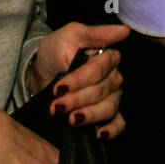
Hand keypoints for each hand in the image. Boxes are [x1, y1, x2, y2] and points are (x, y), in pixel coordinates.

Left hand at [30, 22, 129, 139]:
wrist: (40, 74)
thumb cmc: (55, 53)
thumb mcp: (69, 36)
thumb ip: (96, 33)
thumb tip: (124, 30)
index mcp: (107, 56)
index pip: (100, 69)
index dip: (80, 80)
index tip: (59, 87)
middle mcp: (113, 77)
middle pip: (102, 90)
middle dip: (77, 99)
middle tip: (56, 106)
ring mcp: (112, 96)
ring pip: (109, 107)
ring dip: (89, 115)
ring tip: (70, 120)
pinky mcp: (108, 114)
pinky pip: (119, 123)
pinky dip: (112, 129)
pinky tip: (99, 133)